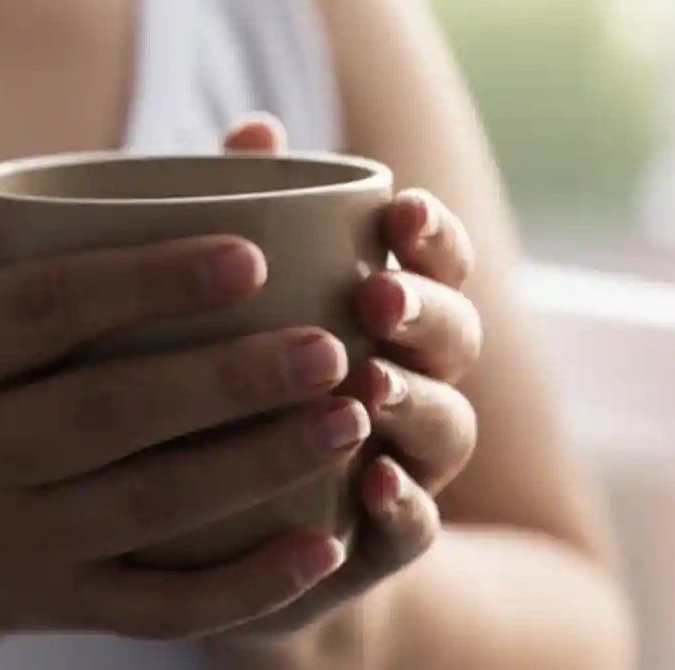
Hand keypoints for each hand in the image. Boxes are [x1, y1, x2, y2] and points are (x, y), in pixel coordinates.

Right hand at [0, 231, 367, 659]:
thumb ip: (97, 231)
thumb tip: (258, 139)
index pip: (44, 306)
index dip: (148, 280)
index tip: (254, 256)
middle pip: (106, 412)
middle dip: (226, 381)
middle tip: (330, 350)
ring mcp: (13, 537)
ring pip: (145, 507)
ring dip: (256, 466)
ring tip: (350, 419)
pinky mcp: (58, 605)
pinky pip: (157, 607)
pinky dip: (245, 584)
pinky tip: (321, 547)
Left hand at [211, 114, 481, 642]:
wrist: (218, 536)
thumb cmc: (233, 391)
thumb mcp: (231, 307)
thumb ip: (249, 220)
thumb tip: (255, 130)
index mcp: (389, 319)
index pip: (438, 266)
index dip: (436, 239)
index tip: (402, 211)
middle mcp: (413, 386)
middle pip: (456, 340)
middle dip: (426, 313)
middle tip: (377, 298)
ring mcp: (406, 465)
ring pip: (450, 429)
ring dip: (417, 402)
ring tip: (369, 385)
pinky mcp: (379, 544)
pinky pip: (416, 530)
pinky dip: (405, 505)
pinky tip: (372, 483)